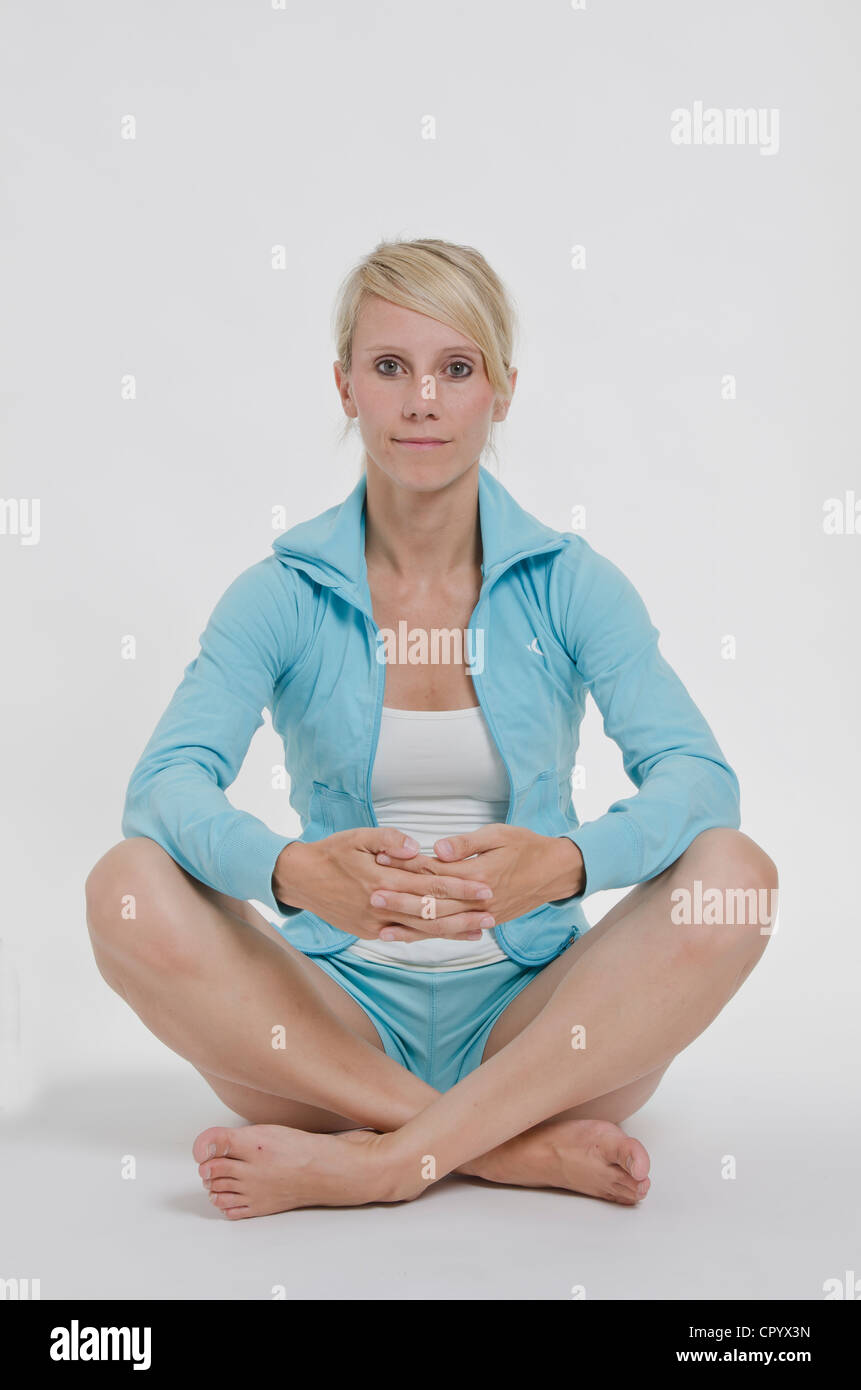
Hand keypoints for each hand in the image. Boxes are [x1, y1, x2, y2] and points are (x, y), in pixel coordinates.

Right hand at [273, 828, 497, 940]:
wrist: (301, 879)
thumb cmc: (332, 853)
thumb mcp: (358, 837)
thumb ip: (390, 841)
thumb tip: (417, 847)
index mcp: (383, 879)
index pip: (430, 884)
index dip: (460, 886)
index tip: (484, 885)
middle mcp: (382, 905)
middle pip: (431, 912)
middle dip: (464, 912)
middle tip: (493, 911)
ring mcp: (375, 923)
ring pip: (421, 929)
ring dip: (452, 930)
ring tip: (479, 929)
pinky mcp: (370, 931)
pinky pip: (404, 936)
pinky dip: (427, 937)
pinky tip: (446, 936)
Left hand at [372, 825, 584, 941]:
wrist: (555, 872)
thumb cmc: (526, 847)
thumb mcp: (499, 835)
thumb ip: (467, 843)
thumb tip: (438, 848)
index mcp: (478, 874)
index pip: (435, 870)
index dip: (406, 864)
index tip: (381, 858)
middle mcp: (478, 900)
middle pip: (433, 902)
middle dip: (400, 900)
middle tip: (372, 896)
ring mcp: (482, 915)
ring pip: (441, 925)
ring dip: (411, 926)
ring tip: (383, 927)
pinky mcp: (485, 921)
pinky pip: (453, 932)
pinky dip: (431, 936)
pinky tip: (412, 939)